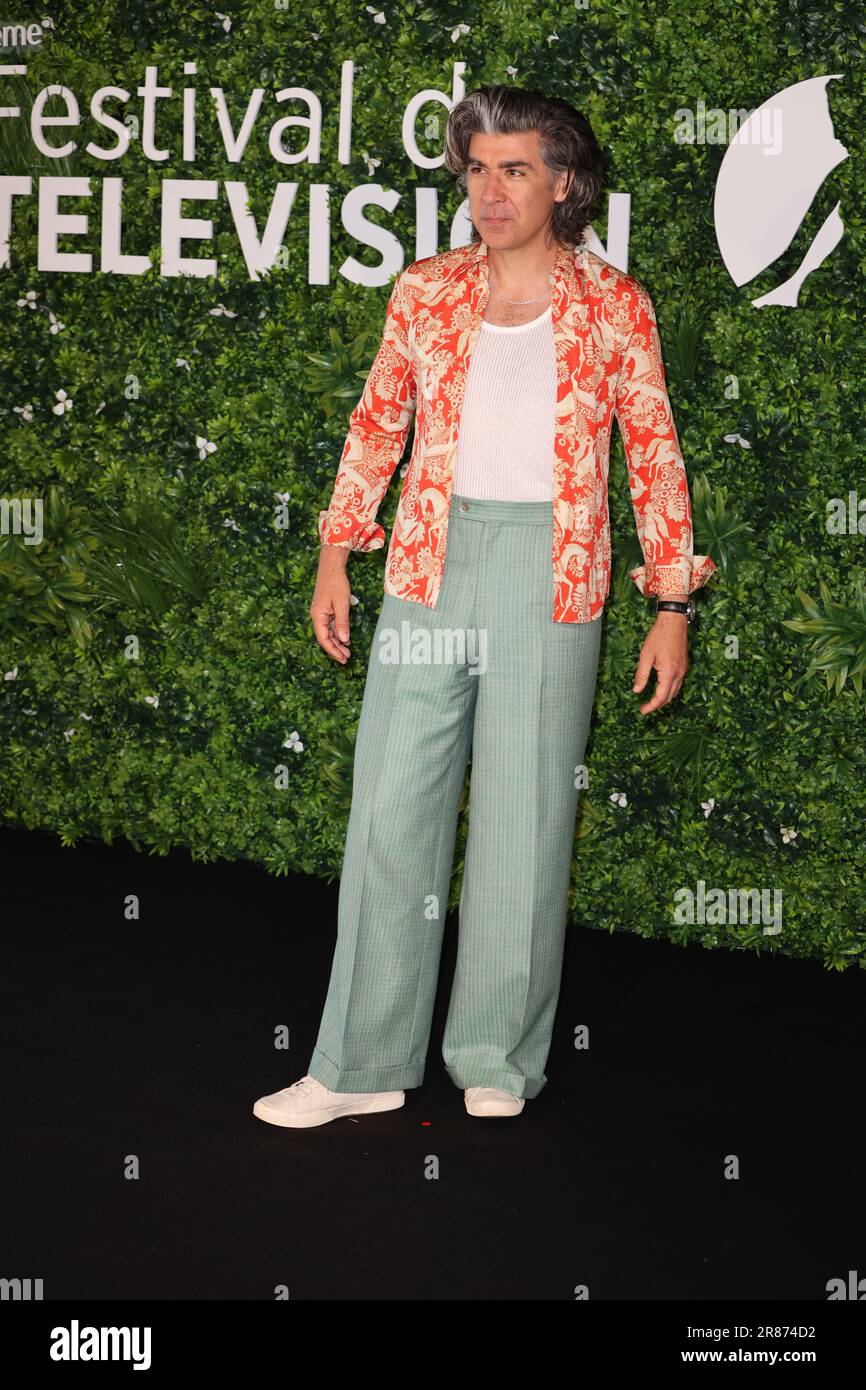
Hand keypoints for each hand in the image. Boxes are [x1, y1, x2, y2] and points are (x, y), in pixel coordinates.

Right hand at [310, 546, 352, 663]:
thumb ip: (342, 623)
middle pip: (325, 638)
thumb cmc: (335, 583)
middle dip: (335, 649)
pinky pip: (331, 626)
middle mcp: (317, 617)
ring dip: (337, 643)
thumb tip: (344, 640)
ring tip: (347, 652)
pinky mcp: (326, 610)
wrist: (331, 567)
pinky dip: (338, 633)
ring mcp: (321, 614)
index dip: (333, 651)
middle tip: (346, 659)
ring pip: (328, 633)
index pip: (323, 639)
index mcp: (318, 616)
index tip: (342, 658)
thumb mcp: (342, 604)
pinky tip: (345, 639)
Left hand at [632, 610, 688, 714]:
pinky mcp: (684, 665)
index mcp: (669, 672)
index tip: (643, 711)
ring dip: (664, 698)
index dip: (652, 706)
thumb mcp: (645, 656)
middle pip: (670, 697)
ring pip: (675, 691)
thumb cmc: (659, 636)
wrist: (674, 621)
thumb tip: (637, 690)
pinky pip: (678, 683)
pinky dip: (670, 689)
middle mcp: (679, 673)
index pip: (661, 696)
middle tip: (646, 708)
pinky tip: (661, 688)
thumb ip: (641, 675)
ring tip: (652, 701)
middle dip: (658, 705)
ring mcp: (683, 669)